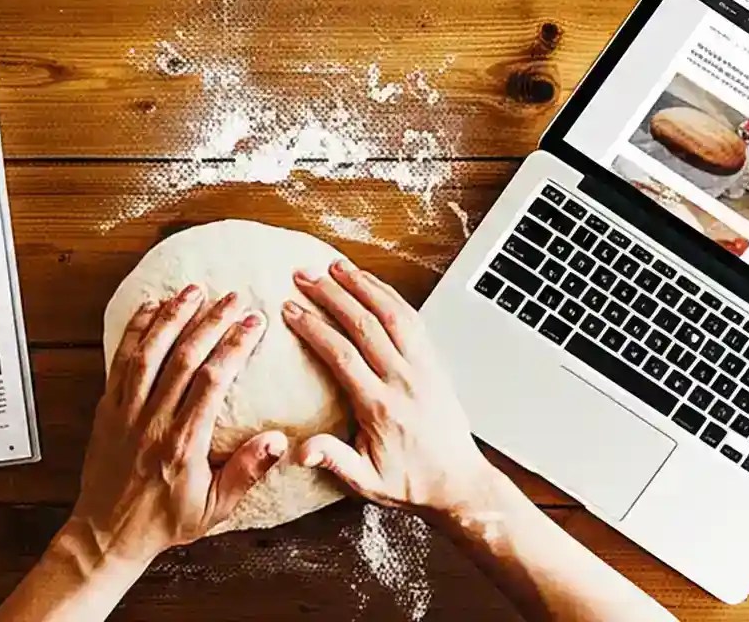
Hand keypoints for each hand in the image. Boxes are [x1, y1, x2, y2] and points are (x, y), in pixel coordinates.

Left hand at [70, 285, 288, 564]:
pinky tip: (150, 308)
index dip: (233, 346)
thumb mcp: (215, 508)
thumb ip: (246, 472)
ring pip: (148, 353)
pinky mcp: (106, 410)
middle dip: (210, 322)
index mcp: (183, 444)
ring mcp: (125, 412)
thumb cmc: (165, 522)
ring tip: (193, 291)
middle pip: (182, 358)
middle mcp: (152, 422)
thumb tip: (277, 441)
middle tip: (232, 297)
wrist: (107, 534)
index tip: (253, 323)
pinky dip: (134, 332)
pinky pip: (120, 362)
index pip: (211, 382)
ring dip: (171, 317)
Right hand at [282, 260, 494, 516]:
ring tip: (334, 266)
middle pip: (365, 325)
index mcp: (380, 407)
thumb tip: (299, 450)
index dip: (314, 328)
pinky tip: (370, 283)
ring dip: (362, 285)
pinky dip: (389, 295)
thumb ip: (334, 460)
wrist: (459, 481)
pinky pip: (412, 319)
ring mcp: (423, 367)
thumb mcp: (367, 482)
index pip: (342, 356)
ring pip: (392, 314)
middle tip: (303, 275)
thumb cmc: (409, 482)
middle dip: (331, 295)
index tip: (290, 309)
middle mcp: (404, 380)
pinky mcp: (434, 362)